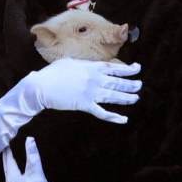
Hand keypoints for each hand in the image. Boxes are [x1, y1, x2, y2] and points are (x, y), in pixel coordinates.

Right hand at [22, 56, 141, 123]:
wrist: (41, 86)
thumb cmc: (52, 73)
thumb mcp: (69, 62)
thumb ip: (82, 64)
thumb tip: (88, 65)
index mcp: (91, 67)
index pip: (114, 68)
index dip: (127, 69)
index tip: (138, 69)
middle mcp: (94, 79)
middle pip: (118, 82)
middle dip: (131, 84)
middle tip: (140, 86)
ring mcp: (91, 92)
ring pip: (114, 96)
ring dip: (127, 98)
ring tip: (136, 98)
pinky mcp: (85, 105)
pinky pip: (103, 112)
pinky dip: (114, 117)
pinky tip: (123, 119)